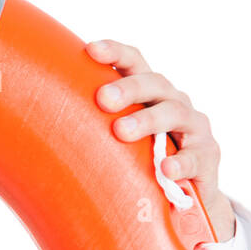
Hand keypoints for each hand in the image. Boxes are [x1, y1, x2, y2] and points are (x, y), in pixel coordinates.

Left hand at [86, 39, 235, 242]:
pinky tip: (165, 167)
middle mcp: (174, 102)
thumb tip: (43, 125)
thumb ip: (96, 128)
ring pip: (174, 113)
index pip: (135, 63)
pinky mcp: (207, 157)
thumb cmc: (143, 164)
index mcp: (151, 94)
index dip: (116, 53)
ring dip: (147, 120)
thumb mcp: (121, 143)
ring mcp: (194, 128)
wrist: (186, 199)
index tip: (91, 49)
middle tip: (102, 99)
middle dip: (128, 88)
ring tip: (121, 132)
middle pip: (154, 84)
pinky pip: (194, 158)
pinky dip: (180, 162)